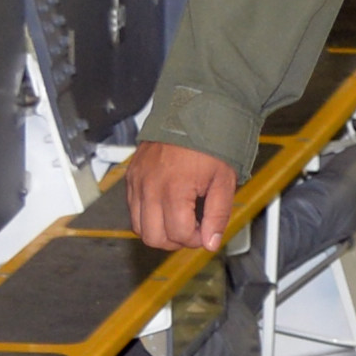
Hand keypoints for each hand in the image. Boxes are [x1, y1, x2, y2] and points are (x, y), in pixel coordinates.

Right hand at [124, 140, 238, 250]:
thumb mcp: (224, 180)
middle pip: (154, 238)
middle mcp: (150, 187)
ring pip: (138, 227)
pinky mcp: (132, 176)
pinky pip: (133, 209)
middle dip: (175, 241)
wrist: (190, 112)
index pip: (178, 234)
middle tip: (192, 229)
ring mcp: (137, 181)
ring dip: (159, 231)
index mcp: (174, 188)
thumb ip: (218, 215)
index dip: (195, 240)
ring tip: (179, 218)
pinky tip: (167, 206)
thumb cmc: (210, 142)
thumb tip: (211, 243)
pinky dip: (148, 216)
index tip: (205, 230)